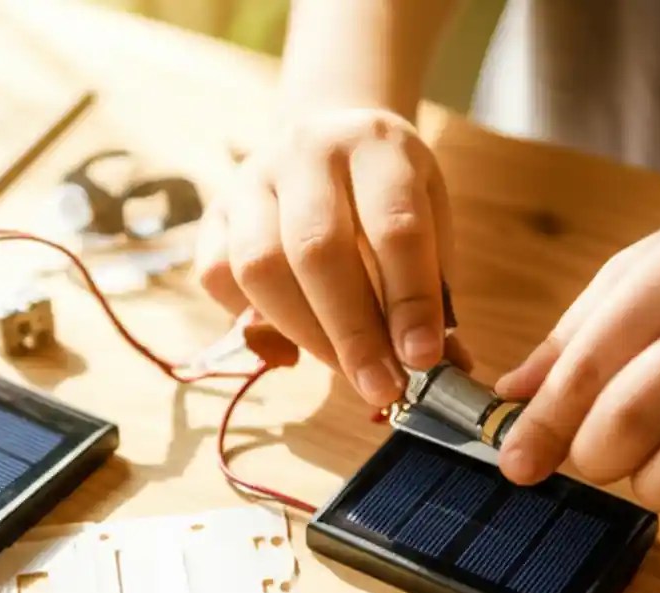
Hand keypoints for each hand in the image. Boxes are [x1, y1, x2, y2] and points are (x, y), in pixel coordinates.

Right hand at [196, 108, 461, 405]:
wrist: (332, 139)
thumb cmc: (388, 197)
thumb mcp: (430, 224)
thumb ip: (433, 292)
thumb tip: (442, 367)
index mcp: (377, 146)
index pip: (395, 227)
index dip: (411, 300)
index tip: (422, 359)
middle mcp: (308, 151)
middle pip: (317, 249)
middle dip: (352, 331)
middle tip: (380, 384)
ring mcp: (252, 178)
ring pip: (259, 266)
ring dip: (304, 333)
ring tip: (342, 368)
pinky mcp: (217, 210)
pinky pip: (217, 275)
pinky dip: (251, 319)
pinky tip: (290, 338)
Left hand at [496, 189, 659, 535]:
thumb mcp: (645, 268)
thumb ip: (575, 335)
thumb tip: (511, 401)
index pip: (591, 364)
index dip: (543, 425)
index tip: (516, 463)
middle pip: (636, 419)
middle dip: (593, 457)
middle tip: (597, 454)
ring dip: (652, 489)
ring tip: (652, 466)